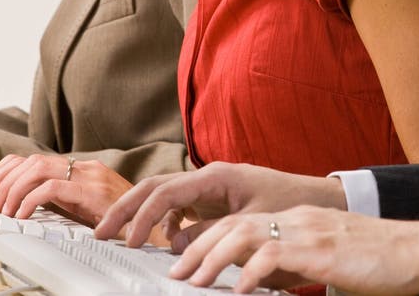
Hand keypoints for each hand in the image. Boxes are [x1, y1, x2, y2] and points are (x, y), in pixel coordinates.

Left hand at [0, 153, 132, 230]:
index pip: (33, 158)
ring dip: (13, 190)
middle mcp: (84, 167)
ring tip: (5, 210)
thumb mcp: (85, 207)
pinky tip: (24, 214)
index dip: (5, 171)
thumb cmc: (123, 221)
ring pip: (38, 168)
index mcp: (80, 169)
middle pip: (30, 160)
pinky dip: (31, 200)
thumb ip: (63, 199)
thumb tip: (28, 205)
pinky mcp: (93, 191)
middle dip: (1, 180)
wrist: (153, 227)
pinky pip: (53, 187)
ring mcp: (89, 176)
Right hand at [95, 161, 345, 250]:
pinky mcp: (213, 198)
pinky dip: (165, 221)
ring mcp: (209, 185)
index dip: (142, 217)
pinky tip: (163, 240)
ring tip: (121, 237)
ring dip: (140, 213)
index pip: (166, 193)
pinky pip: (179, 206)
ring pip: (163, 194)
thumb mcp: (250, 222)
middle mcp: (207, 175)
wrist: (317, 198)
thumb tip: (173, 242)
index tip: (128, 243)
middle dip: (126, 207)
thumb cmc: (288, 205)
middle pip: (155, 186)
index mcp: (215, 176)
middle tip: (101, 232)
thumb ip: (211, 232)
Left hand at [176, 207, 418, 295]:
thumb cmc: (374, 261)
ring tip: (193, 280)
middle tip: (175, 272)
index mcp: (296, 221)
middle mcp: (297, 220)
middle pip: (235, 224)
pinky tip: (238, 290)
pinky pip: (277, 256)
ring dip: (215, 257)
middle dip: (200, 248)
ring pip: (247, 234)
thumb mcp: (325, 260)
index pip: (242, 223)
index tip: (186, 263)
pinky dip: (253, 272)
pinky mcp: (321, 250)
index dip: (210, 240)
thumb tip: (259, 283)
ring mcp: (308, 232)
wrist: (413, 250)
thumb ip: (294, 265)